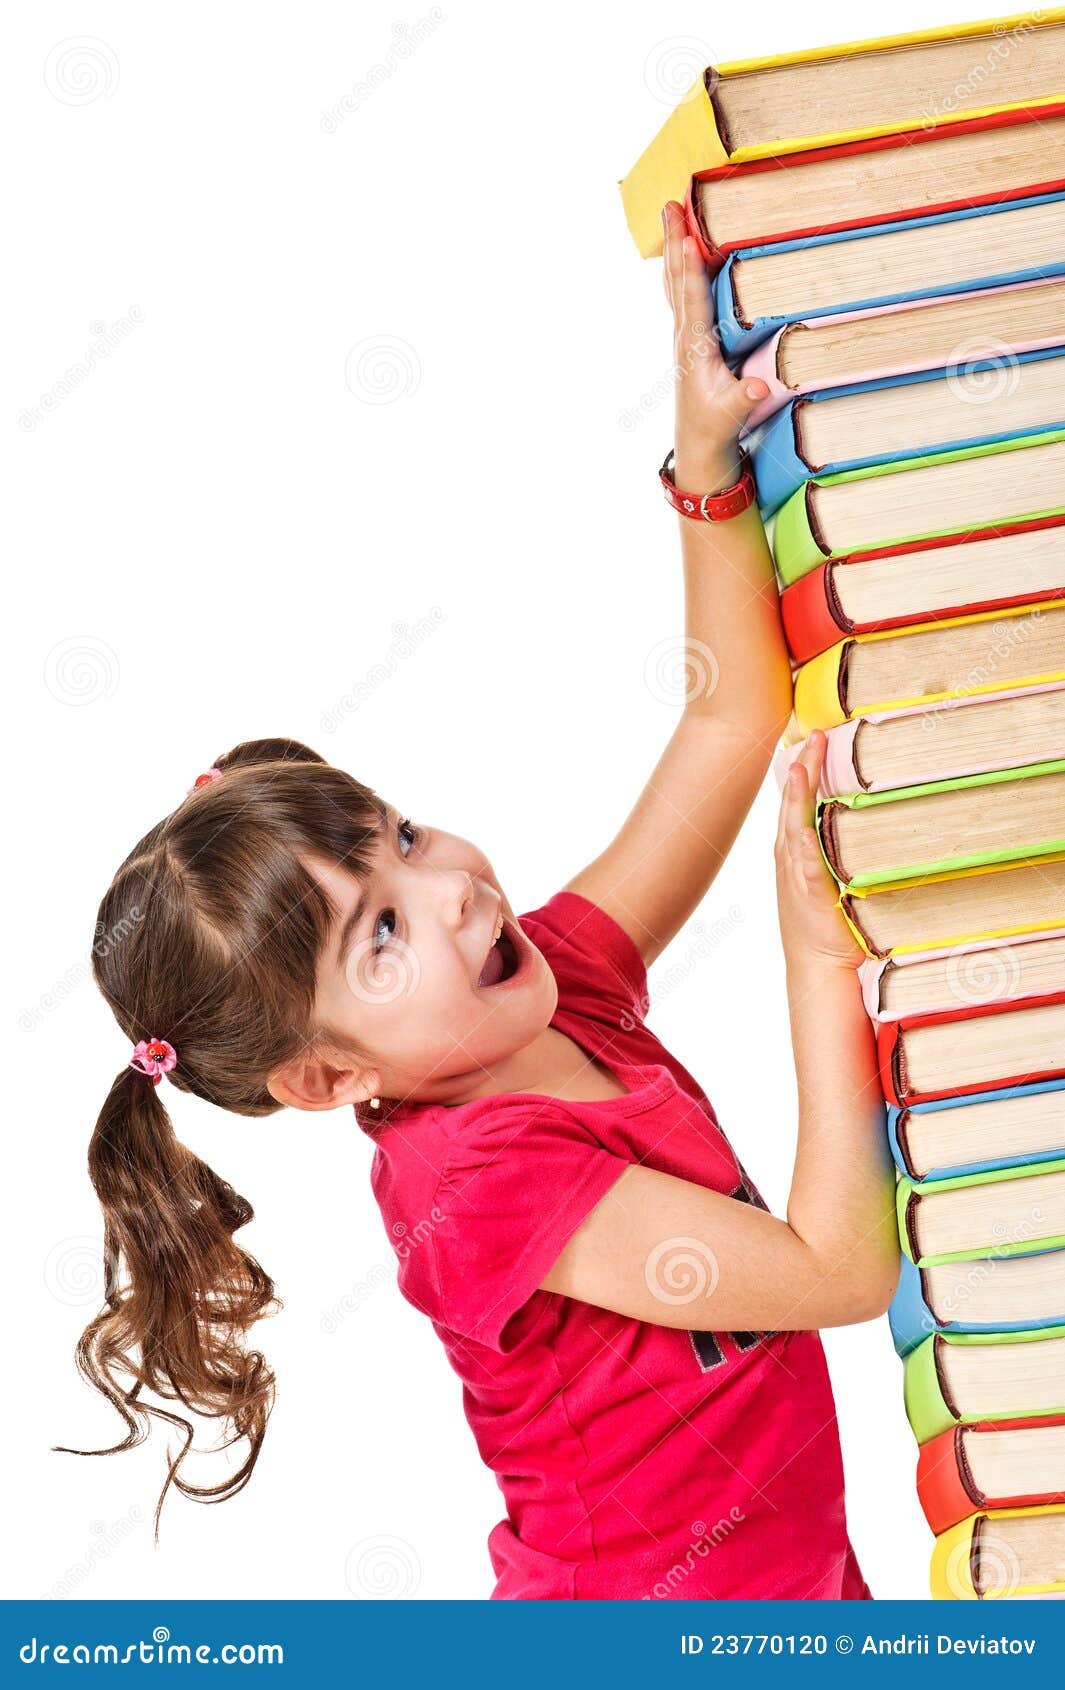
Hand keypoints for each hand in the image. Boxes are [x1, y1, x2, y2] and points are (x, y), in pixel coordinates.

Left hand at [661, 200, 767, 492]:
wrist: (698, 446)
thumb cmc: (715, 427)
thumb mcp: (731, 415)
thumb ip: (742, 399)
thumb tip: (756, 385)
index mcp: (695, 347)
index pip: (691, 298)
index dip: (689, 266)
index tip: (684, 234)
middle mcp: (685, 335)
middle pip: (678, 280)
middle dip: (675, 240)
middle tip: (669, 202)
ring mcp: (685, 335)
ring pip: (677, 282)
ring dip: (676, 247)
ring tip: (672, 211)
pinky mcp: (691, 338)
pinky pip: (685, 293)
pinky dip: (683, 266)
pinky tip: (683, 249)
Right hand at [775, 732, 865, 971]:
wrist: (819, 967)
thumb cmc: (831, 926)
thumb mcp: (834, 881)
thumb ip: (845, 851)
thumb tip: (872, 823)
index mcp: (796, 852)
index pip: (797, 801)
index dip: (804, 769)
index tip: (812, 738)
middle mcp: (791, 857)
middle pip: (792, 803)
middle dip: (802, 767)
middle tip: (812, 734)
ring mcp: (796, 875)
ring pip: (793, 825)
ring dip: (796, 795)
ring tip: (801, 763)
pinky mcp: (809, 894)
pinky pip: (805, 863)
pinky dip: (802, 841)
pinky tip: (802, 826)